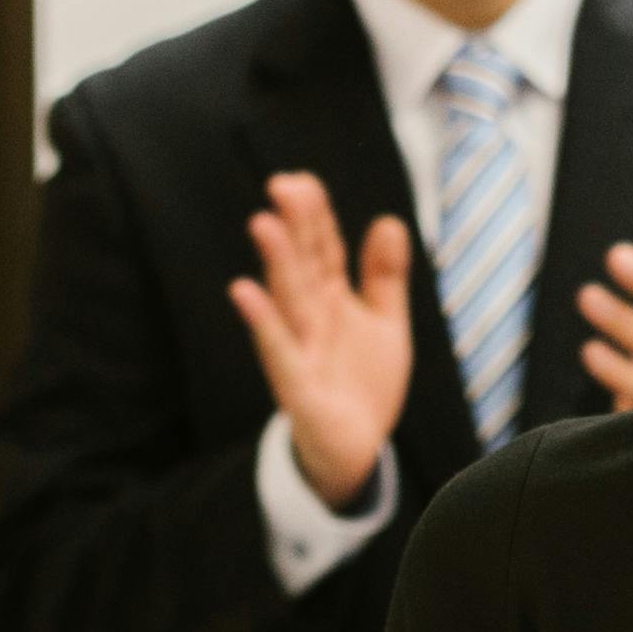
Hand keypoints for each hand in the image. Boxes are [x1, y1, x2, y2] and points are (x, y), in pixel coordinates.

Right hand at [227, 173, 413, 509]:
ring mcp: (300, 349)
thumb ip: (384, 276)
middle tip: (282, 185)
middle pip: (302, 265)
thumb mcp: (385, 323)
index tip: (301, 180)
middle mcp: (310, 318)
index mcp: (331, 299)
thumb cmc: (361, 383)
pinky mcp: (296, 385)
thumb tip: (388, 221)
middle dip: (293, 226)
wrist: (357, 451)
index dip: (314, 215)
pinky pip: (278, 349)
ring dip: (277, 262)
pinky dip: (262, 321)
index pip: (321, 248)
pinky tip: (244, 292)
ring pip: (288, 300)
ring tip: (265, 224)